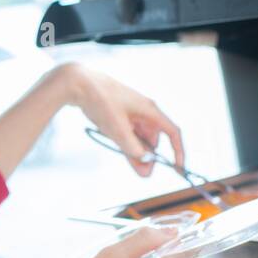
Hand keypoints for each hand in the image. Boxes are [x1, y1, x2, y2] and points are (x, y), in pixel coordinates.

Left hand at [60, 62, 183, 176]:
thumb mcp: (118, 129)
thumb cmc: (101, 101)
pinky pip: (129, 135)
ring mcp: (132, 114)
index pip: (172, 133)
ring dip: (137, 152)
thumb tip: (146, 167)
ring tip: (131, 162)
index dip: (177, 151)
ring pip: (140, 139)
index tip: (177, 168)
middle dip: (150, 156)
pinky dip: (127, 145)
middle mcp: (144, 112)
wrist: (80, 84)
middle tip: (144, 173)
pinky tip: (121, 148)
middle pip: (154, 139)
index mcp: (150, 111)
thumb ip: (133, 149)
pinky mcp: (120, 116)